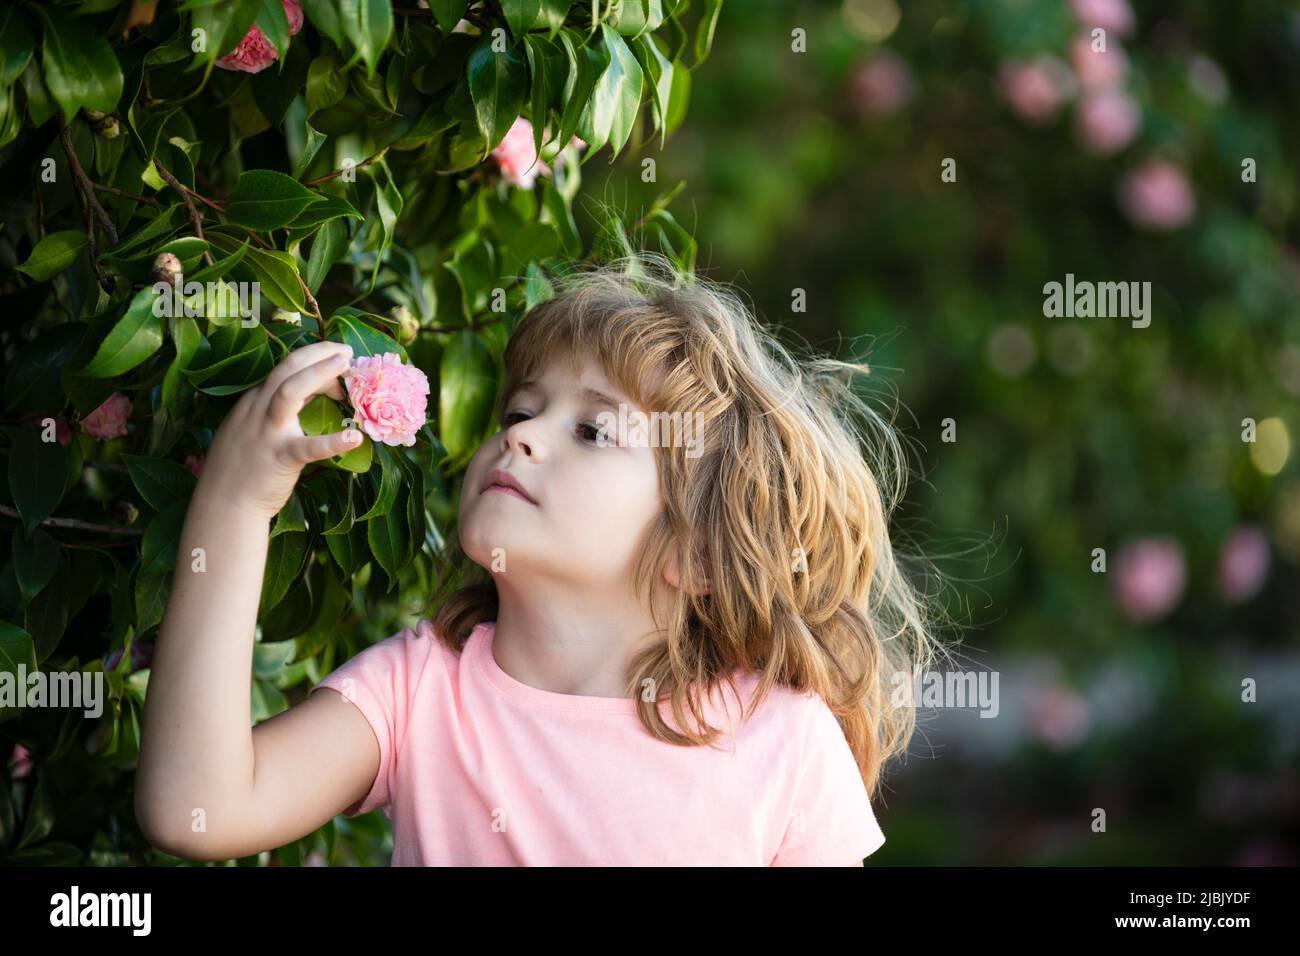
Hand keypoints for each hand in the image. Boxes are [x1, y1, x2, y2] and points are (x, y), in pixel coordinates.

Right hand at [195, 341, 360, 520]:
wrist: (223, 506)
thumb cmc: (243, 469)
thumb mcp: (253, 429)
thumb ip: (277, 410)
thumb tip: (314, 392)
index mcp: (253, 401)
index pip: (284, 370)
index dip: (313, 361)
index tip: (336, 363)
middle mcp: (257, 410)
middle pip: (287, 369)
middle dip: (317, 353)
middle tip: (346, 349)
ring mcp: (267, 432)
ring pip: (289, 391)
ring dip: (319, 373)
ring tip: (345, 363)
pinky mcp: (280, 458)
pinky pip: (309, 447)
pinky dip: (332, 441)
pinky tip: (354, 437)